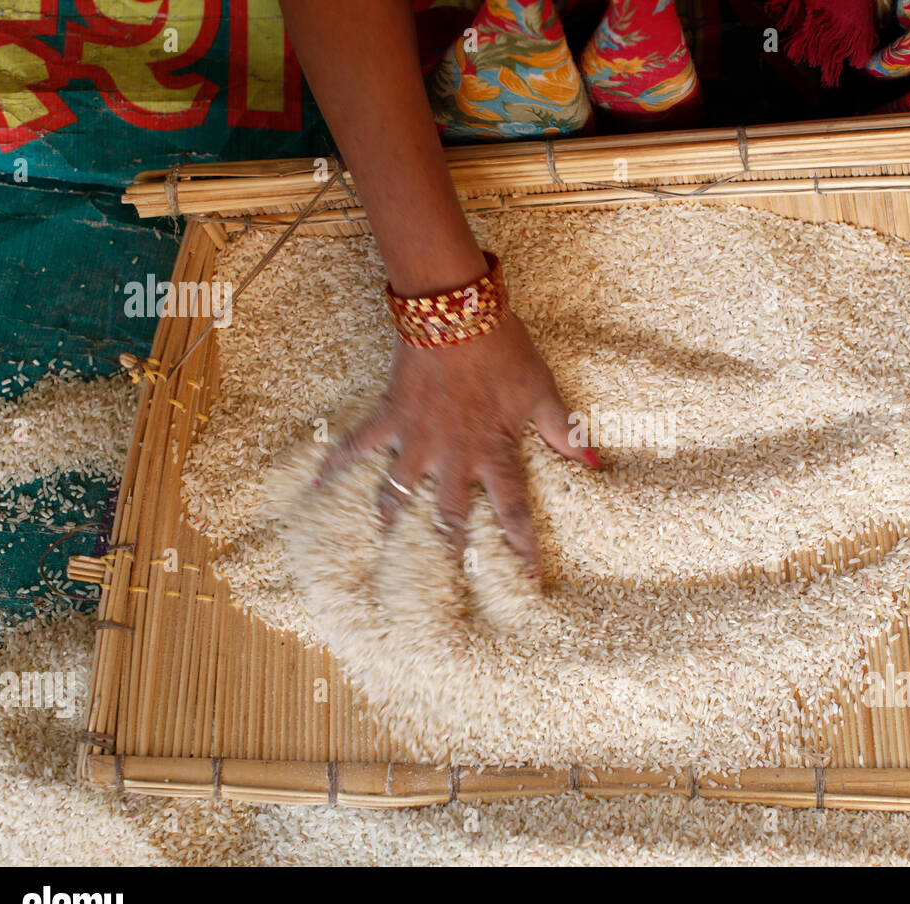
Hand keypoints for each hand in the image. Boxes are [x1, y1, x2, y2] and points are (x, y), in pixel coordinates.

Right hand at [318, 313, 597, 575]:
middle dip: (448, 553)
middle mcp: (452, 457)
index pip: (511, 510)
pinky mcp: (389, 417)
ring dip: (390, 523)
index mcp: (493, 453)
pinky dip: (334, 463)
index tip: (527, 581)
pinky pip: (356, 445)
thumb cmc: (503, 349)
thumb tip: (594, 462)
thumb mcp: (540, 390)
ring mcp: (416, 440)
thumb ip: (562, 430)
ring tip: (381, 552)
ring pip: (397, 494)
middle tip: (442, 587)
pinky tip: (315, 484)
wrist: (455, 311)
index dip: (520, 547)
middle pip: (448, 516)